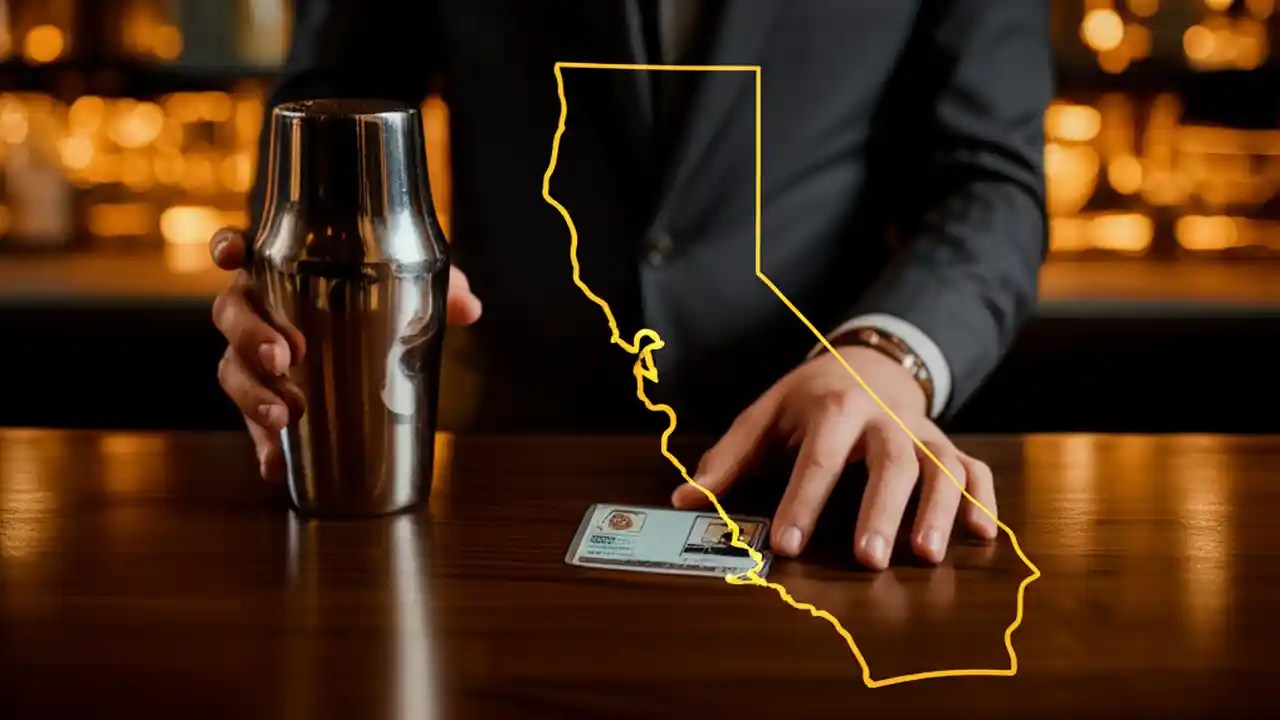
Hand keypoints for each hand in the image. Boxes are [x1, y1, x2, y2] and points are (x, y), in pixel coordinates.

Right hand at [209, 227, 482, 480]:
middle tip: (284, 358)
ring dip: (253, 394)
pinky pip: (253, 424)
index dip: (229, 248)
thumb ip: (440, 290)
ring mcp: (253, 358)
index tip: (232, 258)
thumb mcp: (414, 288)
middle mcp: (257, 310)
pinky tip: (276, 465)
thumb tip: (469, 308)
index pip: (241, 250)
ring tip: (284, 415)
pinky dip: (264, 446)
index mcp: (280, 271)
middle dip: (252, 337)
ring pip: (234, 370)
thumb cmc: (381, 302)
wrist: (371, 346)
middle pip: (232, 315)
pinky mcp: (263, 402)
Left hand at [671, 346, 997, 569]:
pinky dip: (982, 499)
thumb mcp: (765, 415)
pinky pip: (974, 469)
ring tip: (926, 555)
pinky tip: (983, 535)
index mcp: (833, 406)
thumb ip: (729, 459)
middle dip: (880, 510)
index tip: (788, 543)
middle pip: (891, 461)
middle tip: (868, 559)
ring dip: (938, 510)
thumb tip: (685, 501)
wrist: (866, 360)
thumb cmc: (809, 397)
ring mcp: (922, 431)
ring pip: (940, 466)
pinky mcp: (948, 444)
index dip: (802, 501)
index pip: (818, 457)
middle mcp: (884, 418)